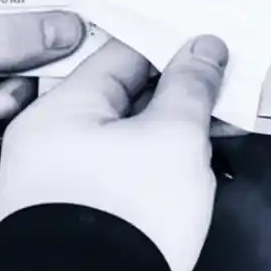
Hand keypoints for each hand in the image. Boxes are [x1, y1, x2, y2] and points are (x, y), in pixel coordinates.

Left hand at [0, 35, 228, 270]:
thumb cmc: (118, 225)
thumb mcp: (174, 136)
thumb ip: (191, 86)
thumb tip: (203, 51)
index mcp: (60, 110)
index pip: (123, 52)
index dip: (172, 45)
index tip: (208, 49)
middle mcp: (50, 142)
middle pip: (124, 94)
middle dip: (177, 91)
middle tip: (220, 89)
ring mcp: (62, 181)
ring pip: (127, 135)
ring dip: (172, 129)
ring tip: (215, 132)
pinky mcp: (78, 213)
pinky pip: (123, 169)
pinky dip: (157, 162)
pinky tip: (188, 168)